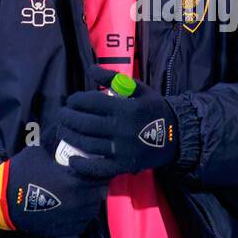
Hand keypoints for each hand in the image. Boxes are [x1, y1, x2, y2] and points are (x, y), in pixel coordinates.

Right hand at [0, 144, 110, 237]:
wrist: (3, 200)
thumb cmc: (22, 172)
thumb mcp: (39, 149)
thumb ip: (57, 135)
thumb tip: (70, 122)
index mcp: (72, 182)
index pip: (101, 174)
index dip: (101, 167)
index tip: (96, 161)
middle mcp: (76, 202)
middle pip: (101, 191)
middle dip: (98, 182)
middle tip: (91, 175)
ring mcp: (72, 218)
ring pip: (94, 208)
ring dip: (92, 198)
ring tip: (84, 189)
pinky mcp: (66, 229)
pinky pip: (85, 221)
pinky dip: (84, 213)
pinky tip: (76, 205)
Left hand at [52, 67, 179, 178]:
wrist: (176, 135)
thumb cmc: (155, 109)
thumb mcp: (139, 88)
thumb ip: (114, 78)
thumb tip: (90, 69)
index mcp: (125, 108)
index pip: (91, 102)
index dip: (76, 101)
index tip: (71, 101)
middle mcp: (121, 128)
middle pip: (85, 123)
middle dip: (68, 118)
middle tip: (61, 115)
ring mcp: (121, 149)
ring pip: (87, 144)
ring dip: (70, 137)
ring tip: (62, 130)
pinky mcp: (123, 165)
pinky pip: (98, 168)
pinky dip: (82, 165)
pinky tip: (72, 159)